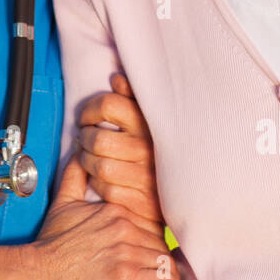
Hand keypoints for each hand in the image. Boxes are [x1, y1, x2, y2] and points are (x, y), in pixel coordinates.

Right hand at [25, 156, 179, 279]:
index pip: (151, 222)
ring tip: (150, 279)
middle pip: (159, 242)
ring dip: (159, 271)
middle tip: (146, 268)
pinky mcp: (127, 276)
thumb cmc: (50, 245)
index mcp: (115, 210)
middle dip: (154, 256)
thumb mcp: (63, 204)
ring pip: (164, 260)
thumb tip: (79, 153)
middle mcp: (124, 228)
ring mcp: (126, 252)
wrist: (39, 274)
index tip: (143, 249)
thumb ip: (75, 175)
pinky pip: (166, 278)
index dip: (149, 238)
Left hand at [76, 73, 163, 236]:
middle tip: (84, 137)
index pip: (108, 105)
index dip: (89, 110)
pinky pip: (105, 188)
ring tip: (87, 156)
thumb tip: (116, 79)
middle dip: (83, 137)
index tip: (86, 117)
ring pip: (97, 166)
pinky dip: (96, 182)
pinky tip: (99, 177)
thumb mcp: (155, 117)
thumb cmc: (164, 146)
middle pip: (96, 139)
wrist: (195, 185)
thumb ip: (135, 97)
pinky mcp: (142, 200)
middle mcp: (148, 148)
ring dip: (85, 160)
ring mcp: (145, 175)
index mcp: (149, 122)